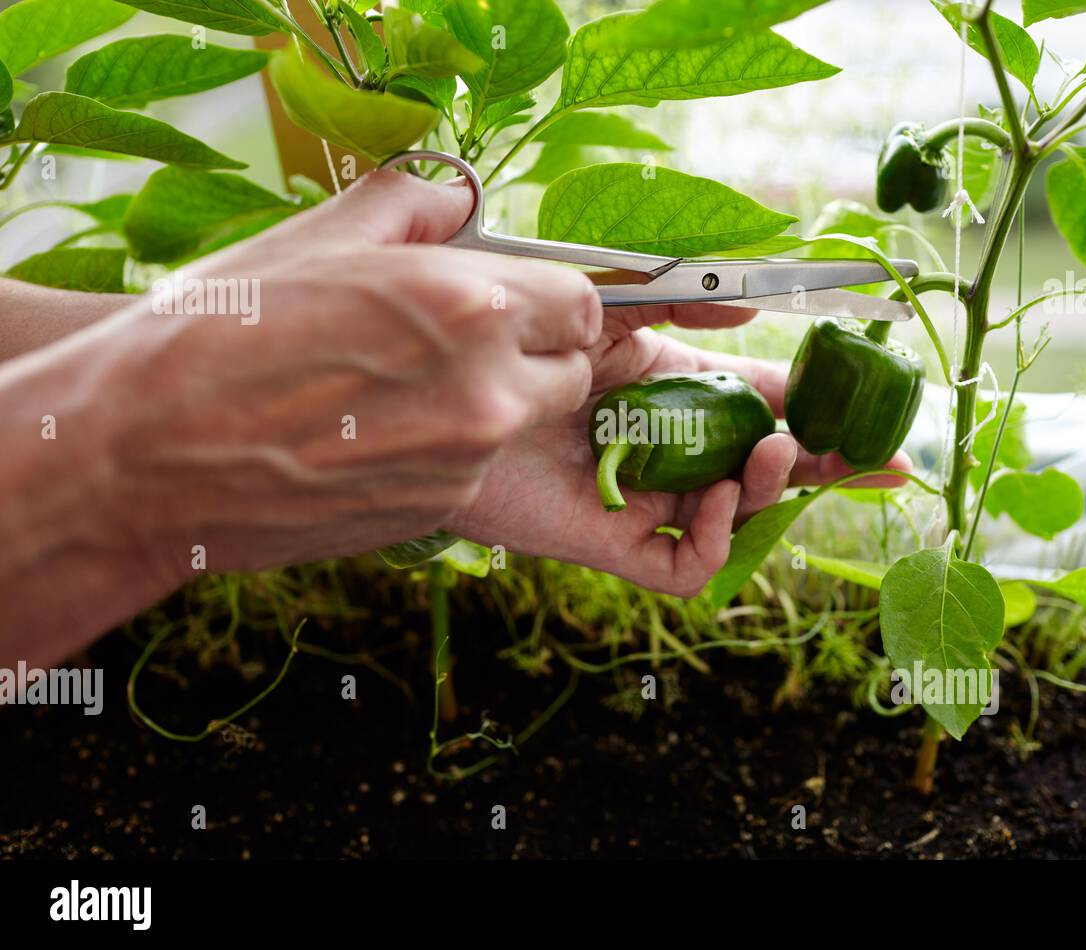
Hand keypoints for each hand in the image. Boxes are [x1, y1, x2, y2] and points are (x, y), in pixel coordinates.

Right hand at [0, 170, 603, 658]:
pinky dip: (442, 452)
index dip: (557, 303)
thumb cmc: (221, 333)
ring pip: (518, 426)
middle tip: (467, 345)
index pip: (586, 308)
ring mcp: (463, 464)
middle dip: (535, 357)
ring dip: (486, 406)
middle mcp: (486, 392)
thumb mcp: (318, 237)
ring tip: (392, 389)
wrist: (146, 455)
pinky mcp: (434, 514)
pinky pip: (469, 471)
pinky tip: (366, 435)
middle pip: (569, 375)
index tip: (525, 303)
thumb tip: (458, 200)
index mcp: (471, 307)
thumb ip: (411, 207)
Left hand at [446, 304, 910, 597]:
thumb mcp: (613, 307)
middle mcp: (670, 448)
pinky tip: (716, 498)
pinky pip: (685, 567)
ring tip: (770, 451)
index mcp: (677, 390)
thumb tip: (754, 307)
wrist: (442, 384)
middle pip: (764, 469)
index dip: (824, 416)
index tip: (882, 424)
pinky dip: (717, 540)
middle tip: (864, 454)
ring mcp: (646, 498)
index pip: (765, 406)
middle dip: (822, 464)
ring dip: (770, 488)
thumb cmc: (521, 337)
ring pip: (737, 515)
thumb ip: (684, 302)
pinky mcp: (613, 541)